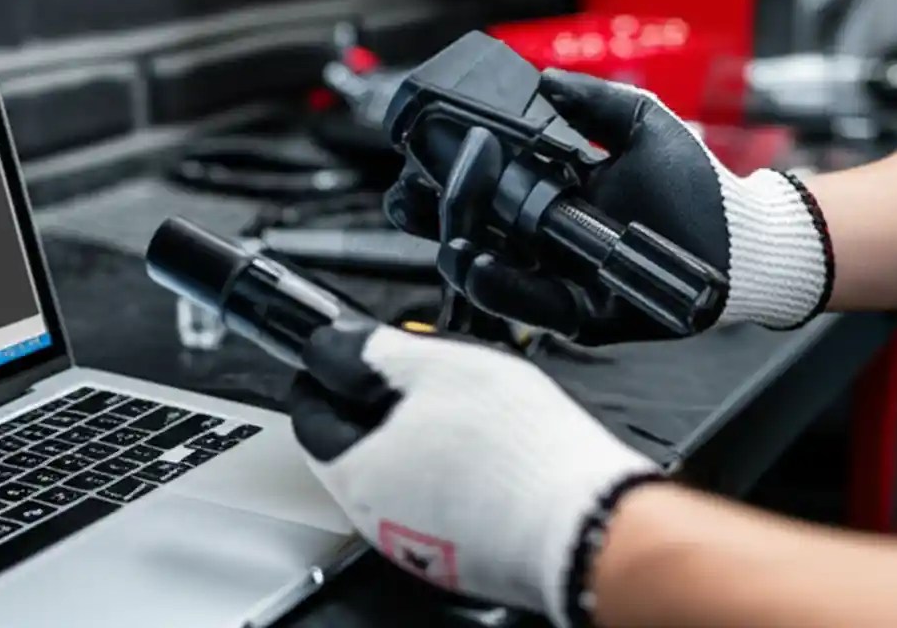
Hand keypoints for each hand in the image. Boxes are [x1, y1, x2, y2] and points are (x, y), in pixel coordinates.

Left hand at [288, 324, 658, 624]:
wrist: (586, 522)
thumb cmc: (516, 449)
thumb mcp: (440, 365)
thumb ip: (378, 350)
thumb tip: (338, 343)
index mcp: (355, 472)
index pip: (310, 415)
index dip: (325, 373)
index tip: (341, 353)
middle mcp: (375, 518)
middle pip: (354, 447)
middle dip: (373, 404)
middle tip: (410, 372)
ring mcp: (417, 543)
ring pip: (398, 476)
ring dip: (415, 438)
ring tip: (457, 406)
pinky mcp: (459, 554)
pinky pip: (437, 503)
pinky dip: (447, 472)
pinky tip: (483, 451)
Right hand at [385, 70, 834, 343]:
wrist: (742, 238)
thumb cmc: (694, 186)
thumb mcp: (640, 124)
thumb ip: (590, 101)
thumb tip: (540, 79)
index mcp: (544, 196)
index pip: (476, 187)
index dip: (439, 173)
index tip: (414, 152)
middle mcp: (539, 241)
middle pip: (463, 227)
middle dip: (427, 209)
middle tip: (413, 187)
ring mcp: (553, 278)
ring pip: (481, 268)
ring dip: (452, 241)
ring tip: (439, 214)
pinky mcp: (574, 314)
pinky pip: (526, 304)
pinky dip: (496, 285)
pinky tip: (475, 261)